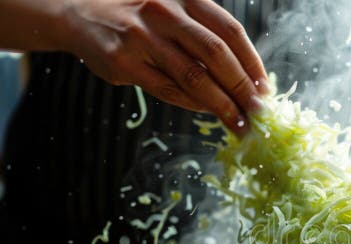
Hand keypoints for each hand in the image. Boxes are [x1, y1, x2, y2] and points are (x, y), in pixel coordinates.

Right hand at [60, 0, 268, 132]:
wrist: (82, 14)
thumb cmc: (142, 18)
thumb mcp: (176, 11)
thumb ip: (207, 36)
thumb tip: (248, 78)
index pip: (230, 32)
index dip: (252, 63)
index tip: (265, 89)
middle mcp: (165, 12)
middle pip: (216, 55)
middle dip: (242, 88)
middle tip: (258, 112)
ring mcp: (143, 37)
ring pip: (194, 77)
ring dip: (222, 105)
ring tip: (238, 123)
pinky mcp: (124, 63)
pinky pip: (169, 90)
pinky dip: (194, 105)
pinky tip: (208, 112)